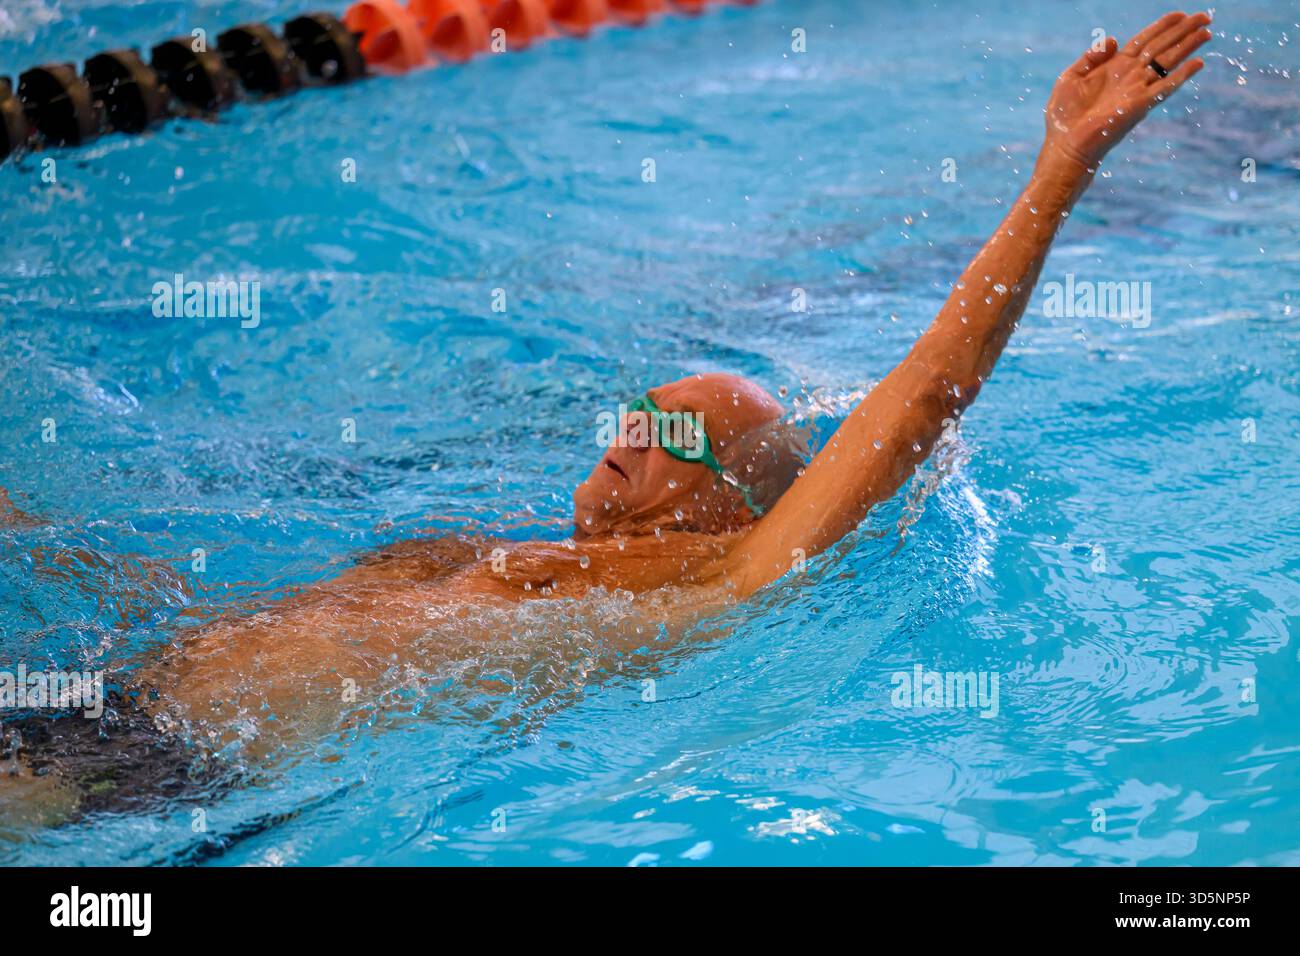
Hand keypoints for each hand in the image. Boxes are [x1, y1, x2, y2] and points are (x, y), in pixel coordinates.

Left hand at [1043, 11, 1211, 168]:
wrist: (1066, 144)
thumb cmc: (1063, 116)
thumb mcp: (1070, 78)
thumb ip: (1091, 57)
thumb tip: (1113, 40)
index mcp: (1114, 67)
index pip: (1144, 40)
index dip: (1162, 26)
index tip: (1180, 14)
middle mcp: (1130, 76)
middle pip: (1161, 47)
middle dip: (1183, 31)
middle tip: (1205, 16)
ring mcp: (1137, 89)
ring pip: (1168, 61)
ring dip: (1188, 46)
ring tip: (1207, 32)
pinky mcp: (1140, 105)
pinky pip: (1166, 87)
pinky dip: (1182, 75)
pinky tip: (1198, 63)